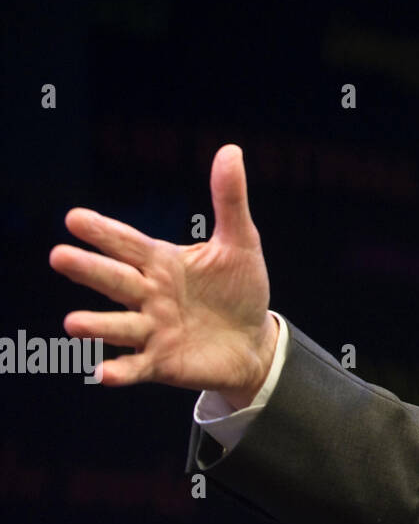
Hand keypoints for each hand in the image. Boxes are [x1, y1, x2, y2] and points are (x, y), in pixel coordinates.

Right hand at [49, 144, 276, 407]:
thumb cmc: (240, 288)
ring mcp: (152, 330)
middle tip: (59, 255)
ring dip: (96, 325)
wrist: (254, 341)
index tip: (74, 218)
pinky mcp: (160, 362)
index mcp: (163, 263)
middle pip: (116, 280)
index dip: (104, 232)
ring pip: (118, 326)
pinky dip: (120, 371)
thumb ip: (230, 200)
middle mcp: (150, 295)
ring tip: (72, 323)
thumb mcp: (241, 241)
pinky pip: (136, 367)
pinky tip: (103, 374)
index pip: (129, 244)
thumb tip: (231, 149)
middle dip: (89, 269)